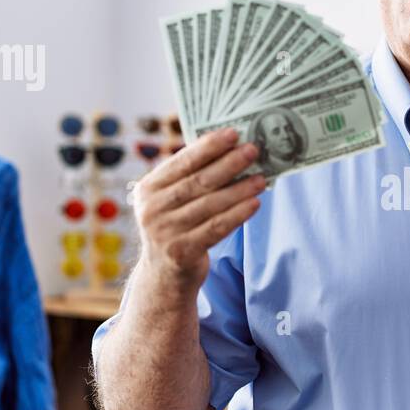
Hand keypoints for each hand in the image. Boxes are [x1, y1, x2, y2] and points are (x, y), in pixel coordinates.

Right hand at [131, 128, 265, 295]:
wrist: (164, 275)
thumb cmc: (176, 227)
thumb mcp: (171, 201)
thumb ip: (190, 178)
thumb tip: (230, 149)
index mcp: (148, 188)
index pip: (182, 162)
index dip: (209, 147)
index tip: (233, 133)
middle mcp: (152, 209)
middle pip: (198, 182)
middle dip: (229, 164)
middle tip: (253, 150)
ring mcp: (165, 232)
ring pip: (210, 205)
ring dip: (239, 189)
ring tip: (261, 177)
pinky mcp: (182, 252)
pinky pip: (217, 228)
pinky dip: (238, 214)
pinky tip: (255, 202)